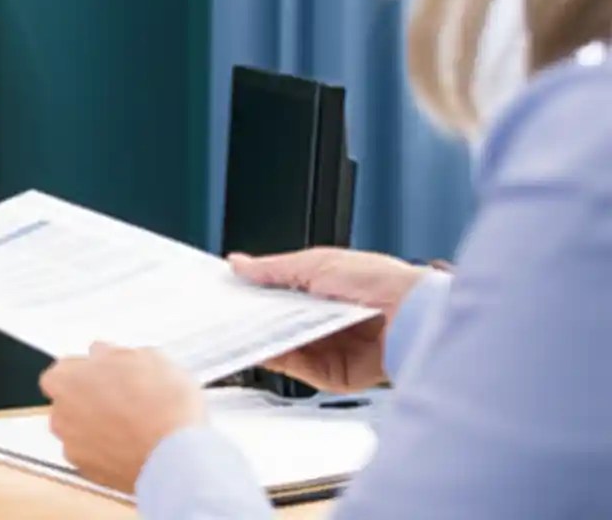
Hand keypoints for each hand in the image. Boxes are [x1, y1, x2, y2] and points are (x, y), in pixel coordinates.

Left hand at [39, 343, 204, 493]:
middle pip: (70, 401)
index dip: (88, 370)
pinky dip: (109, 451)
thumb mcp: (147, 358)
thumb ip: (114, 354)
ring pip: (81, 430)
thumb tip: (102, 353)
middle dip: (91, 398)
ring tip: (135, 424)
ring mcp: (73, 447)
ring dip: (99, 426)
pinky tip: (135, 445)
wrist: (175, 458)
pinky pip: (94, 455)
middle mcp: (61, 414)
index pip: (64, 369)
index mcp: (66, 380)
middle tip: (125, 396)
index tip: (108, 371)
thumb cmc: (162, 405)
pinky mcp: (90, 474)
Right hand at [229, 247, 424, 391]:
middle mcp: (323, 321)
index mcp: (320, 291)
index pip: (275, 297)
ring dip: (260, 341)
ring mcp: (327, 348)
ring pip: (282, 348)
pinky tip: (262, 350)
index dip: (251, 296)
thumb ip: (272, 269)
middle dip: (252, 321)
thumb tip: (239, 265)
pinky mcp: (333, 374)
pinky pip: (296, 370)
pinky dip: (277, 360)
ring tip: (236, 332)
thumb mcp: (315, 263)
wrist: (413, 314)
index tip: (226, 296)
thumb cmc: (379, 280)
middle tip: (225, 316)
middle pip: (276, 325)